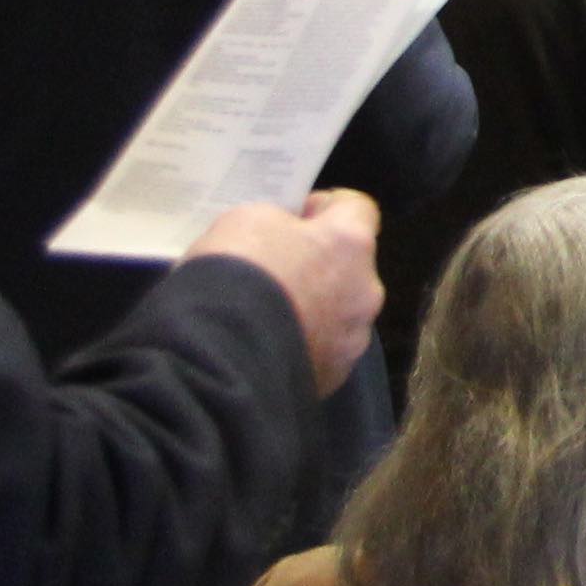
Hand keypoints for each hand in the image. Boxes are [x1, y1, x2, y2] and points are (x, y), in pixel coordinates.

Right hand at [191, 189, 386, 393]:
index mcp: (351, 244)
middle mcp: (365, 291)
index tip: (292, 216)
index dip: (323, 207)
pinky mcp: (331, 378)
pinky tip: (264, 345)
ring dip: (310, 308)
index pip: (357, 208)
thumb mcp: (246, 220)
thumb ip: (278, 222)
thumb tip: (285, 237)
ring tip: (265, 314)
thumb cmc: (237, 273)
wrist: (219, 356)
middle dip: (316, 263)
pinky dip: (299, 344)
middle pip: (348, 266)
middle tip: (273, 269)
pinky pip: (319, 350)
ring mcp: (352, 340)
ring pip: (337, 313)